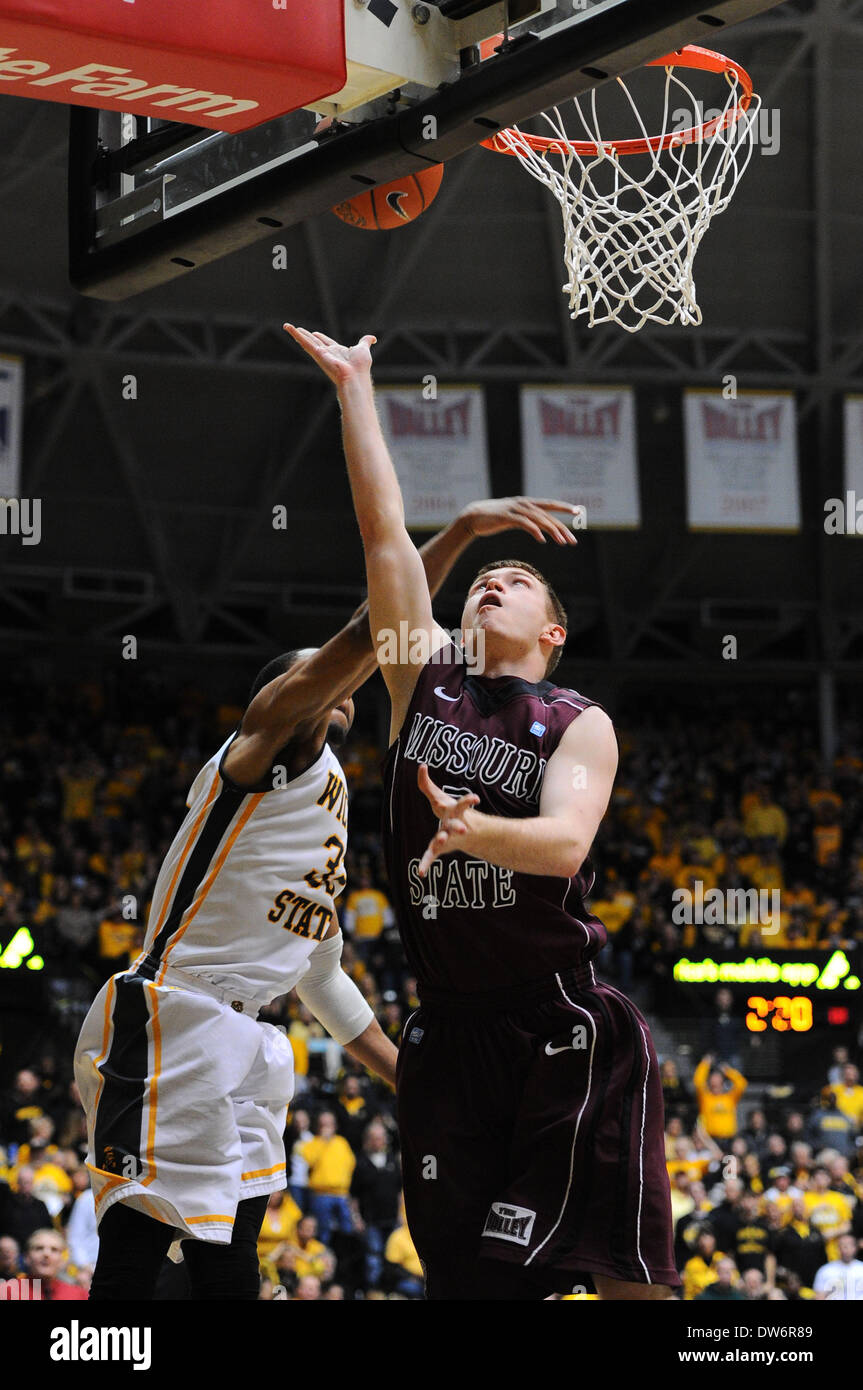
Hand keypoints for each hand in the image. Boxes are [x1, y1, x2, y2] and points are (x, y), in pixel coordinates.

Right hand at [283, 324, 376, 385]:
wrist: (355, 376)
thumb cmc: (360, 366)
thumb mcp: (363, 348)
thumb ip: (365, 341)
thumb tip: (372, 337)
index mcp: (337, 352)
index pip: (327, 342)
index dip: (321, 337)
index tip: (315, 333)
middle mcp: (327, 353)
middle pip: (314, 342)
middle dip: (306, 336)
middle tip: (296, 330)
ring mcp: (320, 354)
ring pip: (306, 341)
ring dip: (296, 334)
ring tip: (286, 326)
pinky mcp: (316, 354)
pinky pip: (304, 342)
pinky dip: (296, 335)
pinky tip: (288, 328)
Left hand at [416, 764, 478, 876]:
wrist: (462, 835)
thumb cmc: (449, 812)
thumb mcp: (440, 798)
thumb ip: (427, 784)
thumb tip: (421, 765)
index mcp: (455, 811)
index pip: (463, 804)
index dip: (468, 800)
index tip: (476, 799)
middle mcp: (452, 824)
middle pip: (455, 824)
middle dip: (458, 826)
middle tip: (463, 829)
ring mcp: (447, 837)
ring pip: (445, 839)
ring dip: (444, 840)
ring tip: (442, 841)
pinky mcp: (439, 848)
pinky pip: (431, 855)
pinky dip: (425, 863)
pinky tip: (420, 873)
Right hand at [460, 496, 580, 544]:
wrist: (473, 517)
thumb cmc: (494, 519)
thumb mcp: (513, 517)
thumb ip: (526, 519)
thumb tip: (539, 527)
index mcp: (527, 503)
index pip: (550, 504)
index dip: (564, 507)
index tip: (578, 512)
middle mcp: (524, 504)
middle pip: (548, 515)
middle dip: (562, 528)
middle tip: (573, 541)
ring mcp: (515, 509)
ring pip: (539, 519)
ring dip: (552, 531)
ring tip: (562, 542)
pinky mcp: (507, 517)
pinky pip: (524, 524)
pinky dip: (534, 531)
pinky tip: (542, 540)